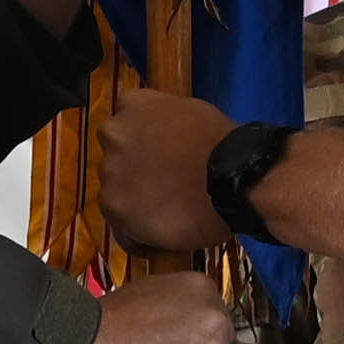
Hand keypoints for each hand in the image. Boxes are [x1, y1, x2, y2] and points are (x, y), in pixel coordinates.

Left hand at [102, 90, 233, 258]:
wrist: (232, 176)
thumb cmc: (223, 145)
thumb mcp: (191, 111)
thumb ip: (165, 119)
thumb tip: (165, 134)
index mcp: (134, 105)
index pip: (123, 119)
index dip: (139, 141)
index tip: (154, 154)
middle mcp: (114, 134)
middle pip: (115, 159)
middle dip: (134, 173)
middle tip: (164, 186)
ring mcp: (111, 173)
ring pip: (116, 195)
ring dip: (136, 205)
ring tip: (168, 215)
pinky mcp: (116, 208)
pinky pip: (123, 230)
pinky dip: (139, 237)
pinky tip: (163, 238)